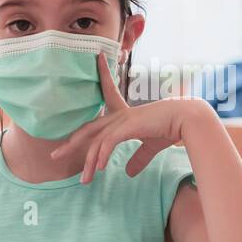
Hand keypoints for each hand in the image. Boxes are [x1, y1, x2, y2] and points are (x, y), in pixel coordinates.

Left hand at [50, 54, 208, 183]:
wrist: (186, 120)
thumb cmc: (170, 129)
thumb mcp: (150, 147)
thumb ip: (138, 159)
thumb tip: (128, 173)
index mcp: (123, 115)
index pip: (105, 97)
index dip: (99, 80)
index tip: (95, 62)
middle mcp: (118, 115)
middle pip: (88, 129)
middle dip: (71, 142)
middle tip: (55, 154)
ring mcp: (122, 120)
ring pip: (97, 142)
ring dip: (89, 162)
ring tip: (83, 180)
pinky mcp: (129, 126)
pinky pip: (109, 142)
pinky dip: (102, 155)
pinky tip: (99, 167)